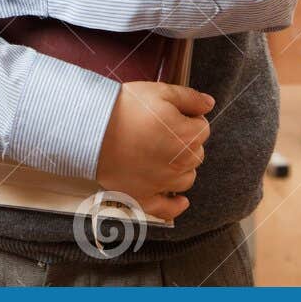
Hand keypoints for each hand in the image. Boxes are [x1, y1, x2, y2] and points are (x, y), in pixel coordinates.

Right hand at [95, 82, 213, 221]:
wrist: (91, 129)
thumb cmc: (124, 108)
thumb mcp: (160, 91)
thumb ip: (190, 98)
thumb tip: (208, 104)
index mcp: (188, 137)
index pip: (202, 128)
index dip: (189, 118)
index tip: (175, 115)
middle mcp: (180, 164)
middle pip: (196, 154)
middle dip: (185, 142)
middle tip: (164, 132)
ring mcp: (163, 183)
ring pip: (186, 179)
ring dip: (181, 168)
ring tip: (163, 156)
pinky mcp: (144, 197)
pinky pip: (166, 210)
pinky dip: (174, 206)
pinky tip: (179, 200)